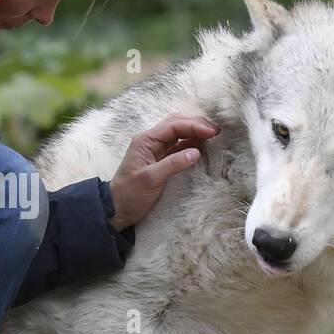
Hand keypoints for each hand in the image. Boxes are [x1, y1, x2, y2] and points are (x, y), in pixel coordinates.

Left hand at [107, 114, 219, 230]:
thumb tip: (196, 152)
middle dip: (196, 124)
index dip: (194, 126)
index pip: (173, 125)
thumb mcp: (151, 179)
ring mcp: (156, 150)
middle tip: (216, 130)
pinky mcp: (160, 160)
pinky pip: (178, 146)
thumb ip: (173, 164)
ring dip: (195, 132)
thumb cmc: (130, 194)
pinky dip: (192, 143)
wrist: (117, 209)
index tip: (212, 132)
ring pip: (179, 134)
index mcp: (146, 140)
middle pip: (176, 124)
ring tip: (214, 135)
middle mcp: (150, 141)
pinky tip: (203, 145)